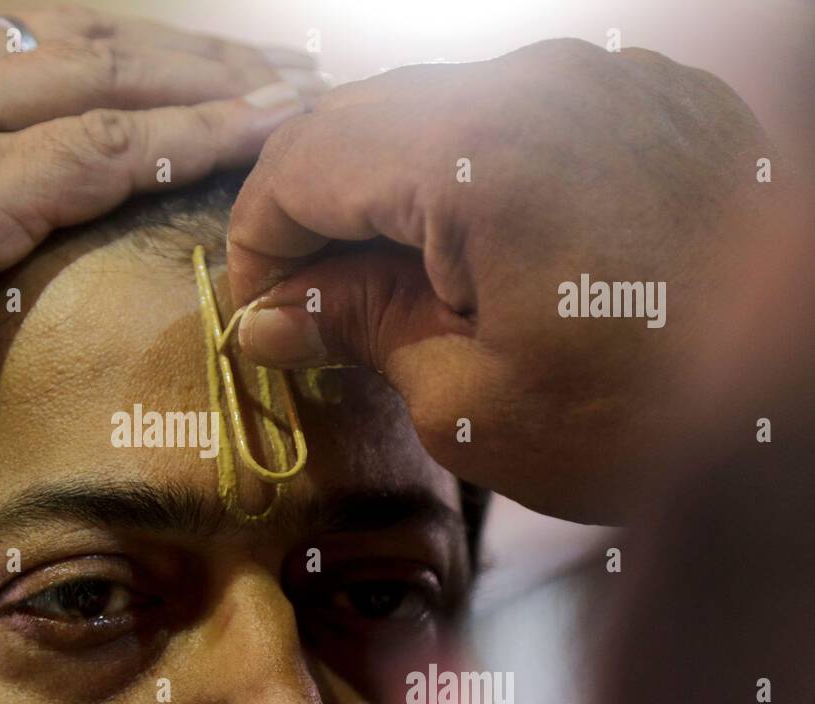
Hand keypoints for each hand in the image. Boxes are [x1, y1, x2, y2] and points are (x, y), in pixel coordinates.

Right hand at [0, 7, 319, 482]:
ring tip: (290, 94)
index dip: (116, 59)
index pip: (19, 54)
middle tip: (270, 66)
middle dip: (186, 53)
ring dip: (209, 84)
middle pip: (77, 45)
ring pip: (104, 82)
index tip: (183, 74)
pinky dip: (184, 139)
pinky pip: (96, 154)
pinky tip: (249, 140)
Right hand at [225, 39, 772, 522]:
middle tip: (311, 311)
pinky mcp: (651, 99)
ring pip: (435, 113)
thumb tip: (267, 317)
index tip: (258, 318)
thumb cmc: (653, 419)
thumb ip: (355, 330)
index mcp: (477, 151)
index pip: (301, 164)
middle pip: (360, 123)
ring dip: (391, 196)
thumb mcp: (470, 403)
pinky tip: (485, 258)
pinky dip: (470, 180)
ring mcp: (603, 79)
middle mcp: (536, 83)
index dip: (255, 243)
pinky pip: (518, 119)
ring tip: (398, 292)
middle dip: (315, 216)